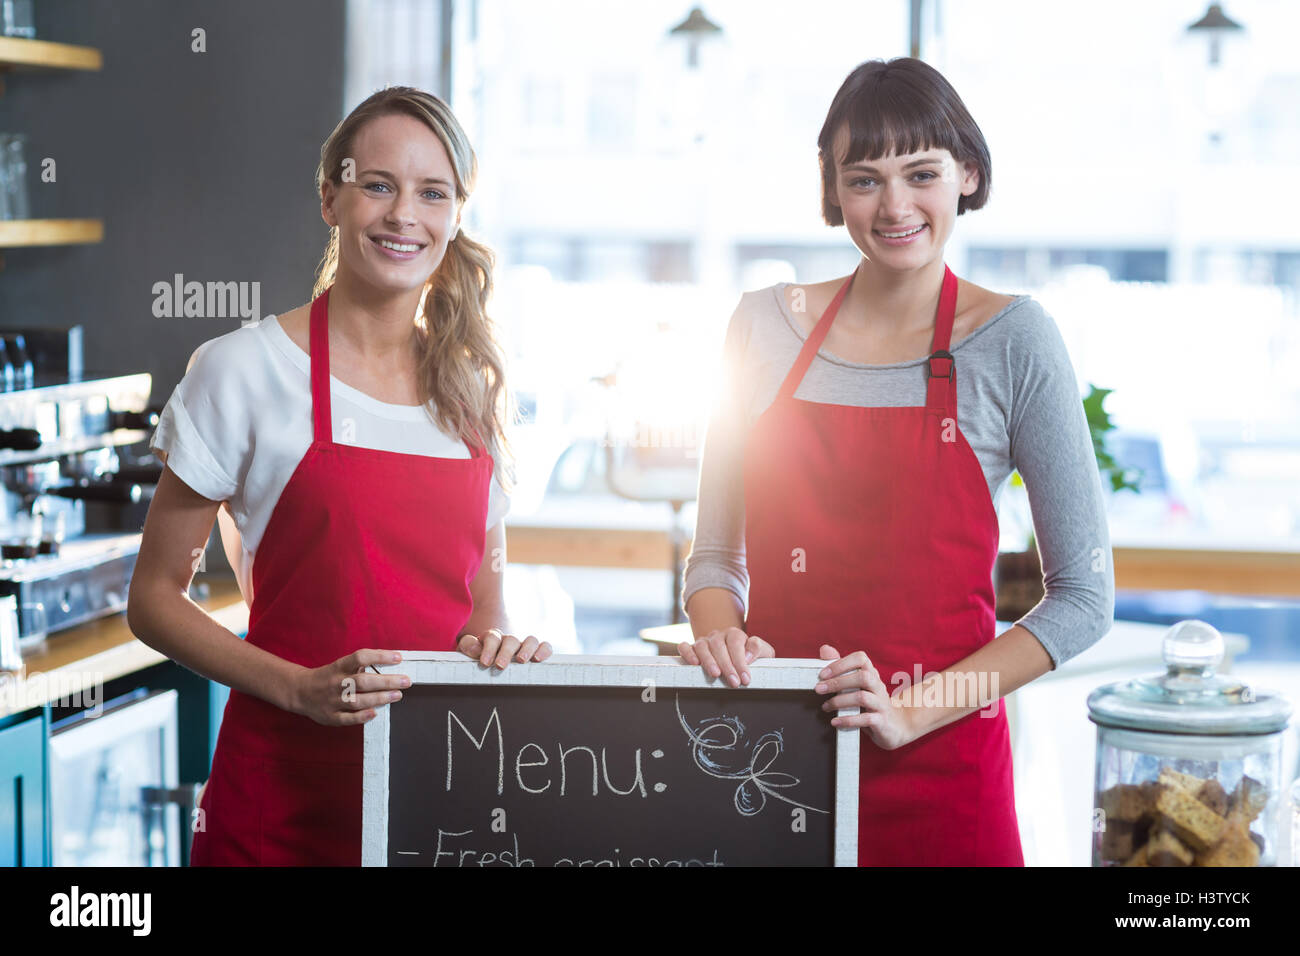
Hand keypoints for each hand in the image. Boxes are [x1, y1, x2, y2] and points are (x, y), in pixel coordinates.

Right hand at [290, 648, 409, 726]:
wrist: (300, 691)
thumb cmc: (329, 677)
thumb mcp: (341, 666)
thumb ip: (361, 666)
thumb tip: (391, 664)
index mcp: (339, 667)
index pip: (361, 657)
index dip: (380, 656)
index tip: (398, 657)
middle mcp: (336, 683)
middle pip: (363, 681)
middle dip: (387, 681)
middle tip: (406, 681)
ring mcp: (332, 701)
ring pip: (358, 700)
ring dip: (380, 698)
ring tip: (397, 695)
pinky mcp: (330, 716)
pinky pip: (347, 718)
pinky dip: (361, 717)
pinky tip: (375, 713)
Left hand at [457, 628, 552, 668]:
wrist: (487, 665)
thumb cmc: (477, 659)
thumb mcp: (467, 652)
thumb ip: (468, 646)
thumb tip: (476, 647)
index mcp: (492, 638)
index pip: (492, 637)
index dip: (489, 648)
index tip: (485, 662)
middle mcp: (509, 640)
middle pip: (511, 640)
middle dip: (506, 652)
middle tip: (500, 666)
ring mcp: (523, 646)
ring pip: (531, 640)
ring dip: (527, 649)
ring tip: (521, 661)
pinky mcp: (535, 653)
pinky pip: (544, 646)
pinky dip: (544, 650)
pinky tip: (538, 659)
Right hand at [678, 627, 773, 687]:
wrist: (733, 653)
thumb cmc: (749, 655)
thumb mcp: (762, 651)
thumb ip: (759, 649)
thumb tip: (748, 656)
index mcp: (734, 634)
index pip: (736, 644)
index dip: (741, 661)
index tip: (745, 678)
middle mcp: (717, 636)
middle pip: (719, 646)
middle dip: (727, 666)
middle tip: (734, 682)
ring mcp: (703, 641)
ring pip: (702, 646)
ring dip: (708, 661)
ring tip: (715, 675)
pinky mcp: (691, 648)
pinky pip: (685, 646)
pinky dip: (687, 653)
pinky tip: (694, 664)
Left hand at [815, 644, 916, 750]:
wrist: (895, 726)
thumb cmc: (871, 703)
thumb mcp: (857, 685)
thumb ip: (842, 668)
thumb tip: (824, 649)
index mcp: (872, 674)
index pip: (861, 659)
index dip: (841, 663)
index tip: (823, 674)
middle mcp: (879, 686)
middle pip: (862, 677)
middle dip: (838, 682)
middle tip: (818, 689)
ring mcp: (882, 704)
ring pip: (862, 697)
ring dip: (840, 701)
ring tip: (825, 707)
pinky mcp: (882, 721)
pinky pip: (866, 719)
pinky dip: (848, 720)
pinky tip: (835, 722)